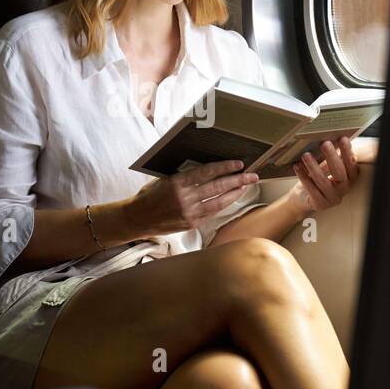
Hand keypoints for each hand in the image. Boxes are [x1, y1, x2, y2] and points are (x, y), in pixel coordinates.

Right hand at [129, 159, 259, 235]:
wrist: (137, 219)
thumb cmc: (149, 196)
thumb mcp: (164, 179)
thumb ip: (185, 177)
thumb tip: (208, 170)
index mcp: (177, 183)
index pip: (207, 173)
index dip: (225, 168)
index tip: (238, 164)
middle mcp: (185, 198)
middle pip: (217, 188)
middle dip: (238, 181)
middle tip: (252, 176)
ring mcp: (189, 213)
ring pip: (218, 202)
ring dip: (235, 194)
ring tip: (246, 187)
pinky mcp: (191, 224)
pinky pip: (211, 213)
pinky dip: (222, 205)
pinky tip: (231, 199)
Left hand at [288, 137, 360, 213]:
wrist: (305, 198)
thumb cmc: (318, 178)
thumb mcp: (327, 166)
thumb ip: (332, 155)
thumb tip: (330, 136)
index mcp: (349, 178)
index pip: (352, 164)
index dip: (348, 152)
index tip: (342, 139)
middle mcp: (344, 189)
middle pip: (340, 173)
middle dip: (332, 157)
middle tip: (324, 143)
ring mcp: (332, 198)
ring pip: (323, 181)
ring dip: (314, 166)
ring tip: (306, 155)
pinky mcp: (320, 204)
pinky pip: (311, 189)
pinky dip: (303, 176)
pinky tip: (297, 166)